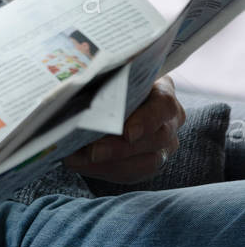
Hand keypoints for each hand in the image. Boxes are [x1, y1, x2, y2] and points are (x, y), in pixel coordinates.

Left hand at [63, 75, 184, 183]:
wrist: (107, 97)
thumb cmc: (107, 80)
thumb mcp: (107, 73)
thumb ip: (101, 76)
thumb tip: (78, 83)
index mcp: (162, 92)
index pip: (164, 105)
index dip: (148, 120)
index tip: (127, 132)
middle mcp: (169, 121)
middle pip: (156, 138)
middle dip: (122, 148)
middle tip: (92, 151)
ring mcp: (162, 145)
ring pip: (146, 162)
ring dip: (110, 164)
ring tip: (78, 160)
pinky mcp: (147, 163)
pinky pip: (131, 173)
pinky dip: (104, 171)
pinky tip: (80, 164)